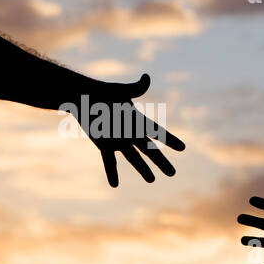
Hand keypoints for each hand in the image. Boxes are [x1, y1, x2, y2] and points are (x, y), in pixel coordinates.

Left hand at [66, 73, 185, 186]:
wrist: (80, 97)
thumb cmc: (100, 91)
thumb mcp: (117, 91)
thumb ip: (134, 88)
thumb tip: (146, 78)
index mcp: (137, 121)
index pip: (157, 132)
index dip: (170, 140)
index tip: (182, 148)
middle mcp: (130, 133)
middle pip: (150, 151)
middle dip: (161, 162)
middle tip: (172, 174)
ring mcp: (118, 141)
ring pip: (133, 158)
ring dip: (142, 170)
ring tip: (151, 180)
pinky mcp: (104, 145)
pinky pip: (109, 161)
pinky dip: (111, 172)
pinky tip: (114, 185)